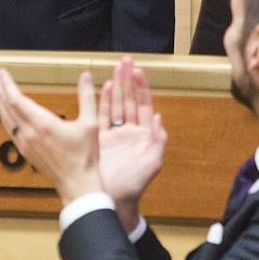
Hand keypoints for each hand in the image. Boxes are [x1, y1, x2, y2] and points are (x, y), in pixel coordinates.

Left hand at [0, 64, 101, 204]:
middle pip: (5, 105)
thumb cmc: (85, 157)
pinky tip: (2, 107)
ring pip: (4, 116)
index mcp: (42, 124)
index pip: (16, 99)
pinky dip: (3, 113)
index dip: (6, 83)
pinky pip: (9, 127)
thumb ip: (86, 96)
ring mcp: (24, 143)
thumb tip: (86, 74)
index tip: (1, 70)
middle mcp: (29, 133)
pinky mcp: (24, 150)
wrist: (77, 185)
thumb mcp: (90, 124)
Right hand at [97, 56, 167, 232]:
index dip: (141, 88)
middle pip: (128, 99)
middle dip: (128, 80)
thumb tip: (158, 116)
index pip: (142, 105)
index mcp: (144, 135)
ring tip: (116, 68)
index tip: (138, 71)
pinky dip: (104, 101)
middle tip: (126, 61)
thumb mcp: (153, 162)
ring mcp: (114, 133)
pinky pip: (102, 116)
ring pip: (116, 104)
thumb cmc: (135, 183)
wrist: (114, 199)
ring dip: (117, 86)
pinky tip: (106, 87)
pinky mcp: (100, 138)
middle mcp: (129, 131)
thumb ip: (157, 139)